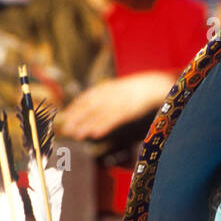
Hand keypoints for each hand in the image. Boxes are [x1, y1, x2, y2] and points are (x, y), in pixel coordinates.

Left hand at [56, 71, 173, 140]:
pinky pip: (113, 120)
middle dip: (76, 118)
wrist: (155, 84)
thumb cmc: (139, 89)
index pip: (86, 97)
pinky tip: (95, 134)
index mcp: (107, 88)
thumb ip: (108, 95)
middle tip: (65, 129)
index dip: (75, 107)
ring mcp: (118, 102)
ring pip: (98, 115)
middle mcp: (109, 95)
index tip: (65, 116)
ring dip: (86, 125)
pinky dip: (103, 127)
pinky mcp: (128, 110)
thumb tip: (97, 106)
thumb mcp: (120, 89)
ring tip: (76, 135)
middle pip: (89, 107)